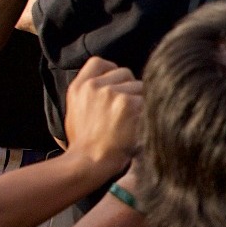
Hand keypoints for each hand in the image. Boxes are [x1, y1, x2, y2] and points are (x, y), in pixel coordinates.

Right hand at [60, 57, 142, 174]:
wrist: (88, 164)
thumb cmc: (85, 145)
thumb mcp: (76, 112)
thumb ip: (91, 93)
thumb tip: (113, 84)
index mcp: (79, 87)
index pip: (100, 63)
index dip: (113, 74)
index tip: (117, 89)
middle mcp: (94, 86)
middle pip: (126, 74)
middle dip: (130, 90)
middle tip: (126, 114)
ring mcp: (111, 93)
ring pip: (140, 86)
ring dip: (141, 102)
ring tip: (131, 123)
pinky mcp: (128, 104)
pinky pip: (149, 100)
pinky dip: (148, 113)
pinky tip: (140, 127)